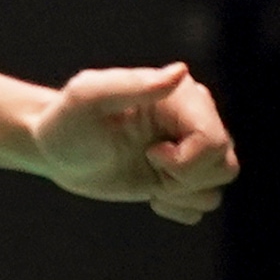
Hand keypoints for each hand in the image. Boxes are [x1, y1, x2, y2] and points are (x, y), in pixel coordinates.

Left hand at [36, 62, 236, 223]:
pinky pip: (204, 203)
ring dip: (183, 193)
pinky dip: (179, 208)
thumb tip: (180, 72)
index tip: (149, 154)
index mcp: (182, 97)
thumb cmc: (66, 120)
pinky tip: (151, 194)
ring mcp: (188, 150)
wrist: (54, 150)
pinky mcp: (179, 177)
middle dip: (185, 178)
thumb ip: (132, 86)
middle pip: (225, 164)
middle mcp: (193, 120)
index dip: (186, 160)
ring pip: (219, 184)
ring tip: (149, 180)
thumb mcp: (88, 99)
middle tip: (147, 164)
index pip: (215, 140)